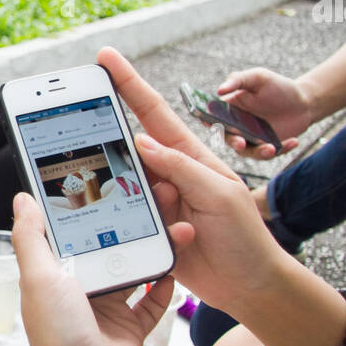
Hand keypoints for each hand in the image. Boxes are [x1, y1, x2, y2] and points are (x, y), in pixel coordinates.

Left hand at [13, 193, 173, 345]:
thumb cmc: (60, 339)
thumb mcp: (39, 280)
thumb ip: (31, 238)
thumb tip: (23, 198)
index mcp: (49, 281)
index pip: (62, 237)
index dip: (78, 211)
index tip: (97, 180)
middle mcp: (75, 295)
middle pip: (100, 250)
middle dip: (121, 226)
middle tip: (143, 197)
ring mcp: (104, 313)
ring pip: (129, 270)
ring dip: (146, 250)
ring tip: (164, 223)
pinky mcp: (130, 330)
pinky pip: (150, 301)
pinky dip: (162, 285)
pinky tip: (172, 263)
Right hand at [98, 47, 286, 314]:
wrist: (251, 286)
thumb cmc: (245, 237)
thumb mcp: (218, 195)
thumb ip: (181, 167)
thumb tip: (141, 141)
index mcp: (190, 157)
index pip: (153, 112)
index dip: (129, 83)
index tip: (105, 58)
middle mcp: (171, 175)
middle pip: (129, 146)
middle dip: (111, 141)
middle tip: (95, 138)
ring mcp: (159, 202)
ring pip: (124, 186)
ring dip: (132, 198)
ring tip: (173, 217)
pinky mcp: (152, 229)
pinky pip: (128, 218)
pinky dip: (137, 225)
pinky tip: (168, 236)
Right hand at [214, 67, 308, 158]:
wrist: (303, 101)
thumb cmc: (277, 86)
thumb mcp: (258, 77)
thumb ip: (238, 80)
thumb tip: (219, 90)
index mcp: (229, 111)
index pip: (212, 118)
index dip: (207, 121)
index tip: (210, 124)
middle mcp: (237, 128)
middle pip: (229, 139)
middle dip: (234, 143)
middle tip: (241, 142)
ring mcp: (252, 140)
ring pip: (249, 152)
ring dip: (259, 153)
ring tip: (272, 148)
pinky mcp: (268, 148)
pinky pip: (271, 154)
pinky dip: (282, 149)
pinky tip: (294, 141)